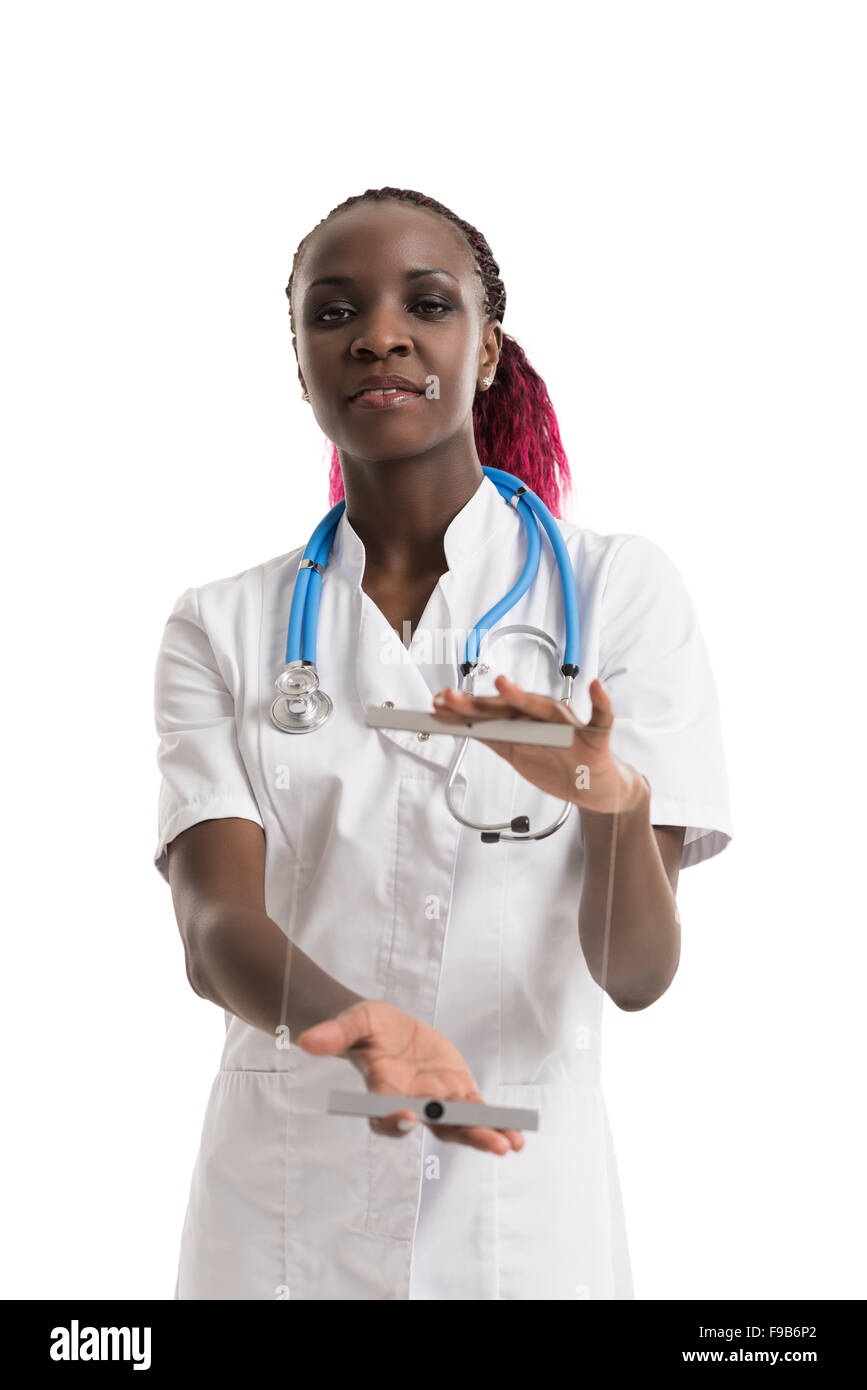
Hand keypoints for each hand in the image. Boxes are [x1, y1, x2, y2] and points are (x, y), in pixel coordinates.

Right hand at [296, 999, 524, 1155]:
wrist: (386, 1028)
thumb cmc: (366, 1028)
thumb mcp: (353, 1022)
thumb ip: (335, 1034)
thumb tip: (307, 1041)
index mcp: (382, 1094)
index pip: (386, 1116)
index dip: (394, 1120)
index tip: (407, 1116)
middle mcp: (412, 1104)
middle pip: (437, 1127)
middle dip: (466, 1134)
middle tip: (492, 1145)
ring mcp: (438, 1101)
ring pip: (463, 1124)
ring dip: (488, 1134)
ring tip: (510, 1145)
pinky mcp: (457, 1090)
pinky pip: (478, 1110)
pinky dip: (496, 1121)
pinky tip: (516, 1134)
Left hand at [431, 674, 647, 814]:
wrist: (593, 787)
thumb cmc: (556, 765)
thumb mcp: (517, 753)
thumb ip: (492, 736)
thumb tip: (457, 723)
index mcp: (525, 719)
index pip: (491, 710)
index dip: (464, 707)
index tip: (437, 703)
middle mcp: (545, 715)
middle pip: (509, 707)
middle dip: (478, 703)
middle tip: (449, 698)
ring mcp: (569, 724)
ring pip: (545, 708)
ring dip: (522, 696)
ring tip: (502, 685)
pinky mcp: (595, 736)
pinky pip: (601, 717)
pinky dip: (601, 701)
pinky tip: (596, 688)